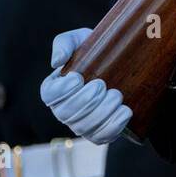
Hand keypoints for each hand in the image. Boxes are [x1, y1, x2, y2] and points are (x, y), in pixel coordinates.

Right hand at [40, 29, 132, 144]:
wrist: (122, 63)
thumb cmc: (95, 51)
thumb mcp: (80, 39)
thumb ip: (64, 43)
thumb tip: (56, 61)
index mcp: (54, 89)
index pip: (50, 95)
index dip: (62, 90)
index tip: (78, 77)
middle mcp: (63, 110)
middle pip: (67, 114)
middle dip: (86, 100)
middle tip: (102, 84)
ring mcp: (81, 124)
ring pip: (85, 128)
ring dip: (102, 112)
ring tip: (117, 95)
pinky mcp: (99, 133)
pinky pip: (102, 137)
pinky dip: (114, 125)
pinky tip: (125, 111)